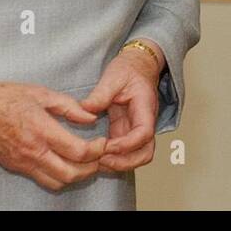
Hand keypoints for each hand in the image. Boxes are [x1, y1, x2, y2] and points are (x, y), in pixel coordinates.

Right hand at [0, 73, 107, 190]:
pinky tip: (66, 162)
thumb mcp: (41, 93)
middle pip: (71, 174)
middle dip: (92, 168)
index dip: (97, 150)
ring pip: (57, 182)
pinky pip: (43, 179)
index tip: (103, 141)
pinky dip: (59, 176)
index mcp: (41, 130)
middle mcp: (33, 151)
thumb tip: (92, 116)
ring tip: (86, 161)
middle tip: (100, 155)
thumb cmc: (5, 97)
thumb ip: (69, 106)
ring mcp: (23, 163)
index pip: (78, 151)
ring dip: (76, 175)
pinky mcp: (17, 167)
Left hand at [79, 46, 160, 172]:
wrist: (137, 66)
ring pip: (137, 156)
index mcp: (145, 107)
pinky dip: (113, 159)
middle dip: (125, 162)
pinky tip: (96, 158)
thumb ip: (100, 94)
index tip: (107, 146)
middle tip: (101, 160)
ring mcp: (135, 129)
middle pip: (145, 153)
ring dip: (120, 164)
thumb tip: (84, 110)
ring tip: (97, 162)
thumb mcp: (113, 76)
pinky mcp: (125, 132)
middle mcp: (144, 122)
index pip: (144, 133)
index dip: (127, 145)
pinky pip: (124, 152)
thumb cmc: (129, 69)